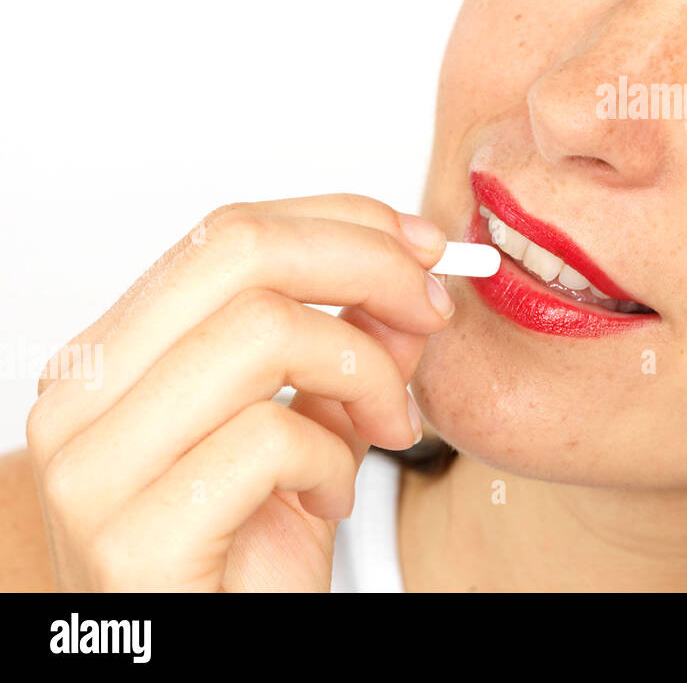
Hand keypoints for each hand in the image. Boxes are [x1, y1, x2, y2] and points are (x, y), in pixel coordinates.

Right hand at [25, 194, 452, 590]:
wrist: (205, 661)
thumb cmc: (246, 560)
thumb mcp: (312, 429)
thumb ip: (349, 351)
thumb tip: (407, 276)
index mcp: (112, 357)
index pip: (227, 233)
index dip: (343, 222)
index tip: (423, 245)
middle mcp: (80, 399)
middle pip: (239, 251)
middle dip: (367, 265)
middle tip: (432, 309)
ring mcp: (94, 468)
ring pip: (262, 330)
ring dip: (364, 370)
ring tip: (389, 425)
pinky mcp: (132, 537)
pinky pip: (270, 437)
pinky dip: (334, 459)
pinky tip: (331, 497)